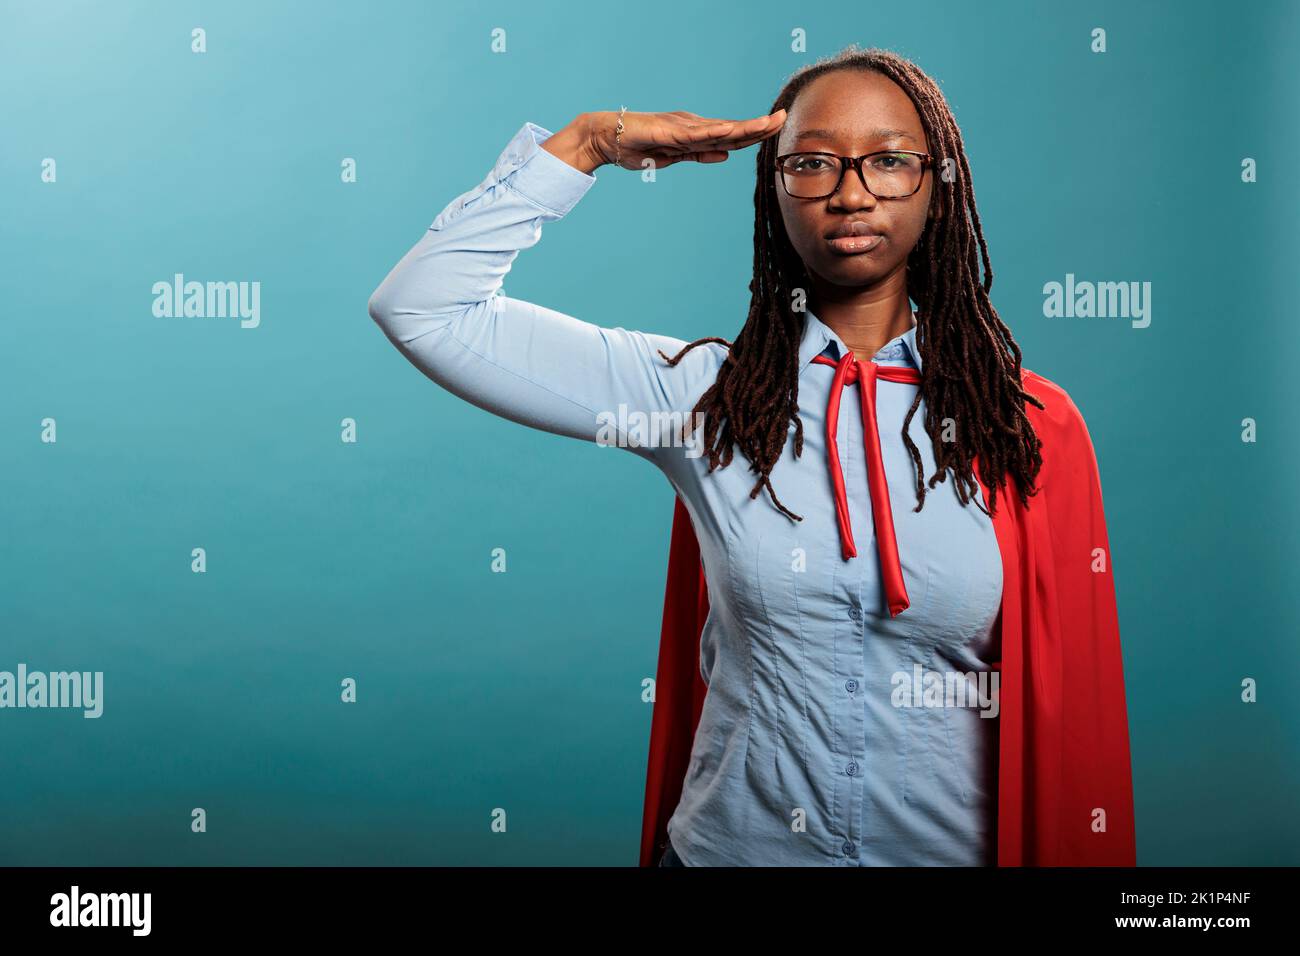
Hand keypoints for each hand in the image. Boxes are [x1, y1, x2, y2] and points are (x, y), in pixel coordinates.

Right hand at [585, 108, 786, 171]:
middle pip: (732, 129)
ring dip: (744, 127)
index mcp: (697, 134)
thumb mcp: (675, 156)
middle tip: (783, 118)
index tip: (776, 128)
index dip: (755, 134)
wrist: (609, 139)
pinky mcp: (667, 130)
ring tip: (767, 124)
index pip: (731, 136)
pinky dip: (713, 131)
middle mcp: (693, 126)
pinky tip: (730, 130)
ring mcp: (681, 127)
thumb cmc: (638, 147)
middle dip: (759, 126)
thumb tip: (727, 156)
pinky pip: (694, 133)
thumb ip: (700, 154)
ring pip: (719, 129)